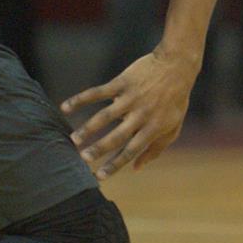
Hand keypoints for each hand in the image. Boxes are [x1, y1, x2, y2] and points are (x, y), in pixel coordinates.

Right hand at [62, 46, 197, 178]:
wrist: (177, 66)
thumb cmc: (175, 100)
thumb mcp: (173, 127)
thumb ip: (155, 149)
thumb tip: (136, 168)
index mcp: (153, 128)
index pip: (131, 151)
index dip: (114, 164)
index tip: (99, 176)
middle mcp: (141, 115)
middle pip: (116, 136)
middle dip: (99, 149)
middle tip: (82, 159)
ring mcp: (130, 98)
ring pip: (105, 116)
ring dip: (88, 128)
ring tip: (74, 139)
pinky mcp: (122, 83)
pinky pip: (98, 92)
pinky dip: (80, 99)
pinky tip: (65, 107)